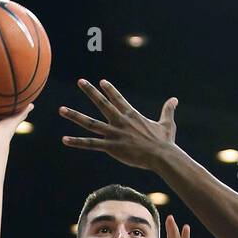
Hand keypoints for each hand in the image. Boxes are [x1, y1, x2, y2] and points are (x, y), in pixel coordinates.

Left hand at [60, 79, 177, 169]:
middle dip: (90, 92)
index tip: (101, 82)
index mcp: (131, 115)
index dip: (109, 90)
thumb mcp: (167, 123)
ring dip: (75, 116)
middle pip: (101, 103)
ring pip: (90, 123)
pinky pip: (90, 144)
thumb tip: (175, 99)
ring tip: (61, 109)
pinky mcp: (111, 147)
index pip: (117, 98)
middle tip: (80, 81)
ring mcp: (114, 133)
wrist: (161, 155)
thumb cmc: (165, 141)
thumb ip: (168, 110)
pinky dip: (77, 142)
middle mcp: (120, 121)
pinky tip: (64, 139)